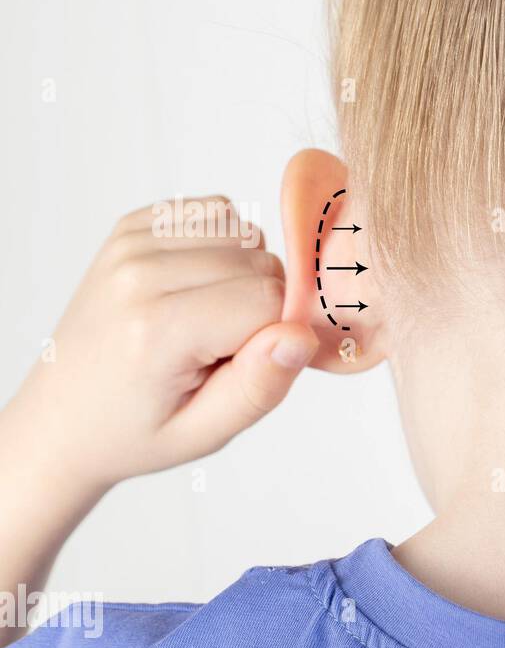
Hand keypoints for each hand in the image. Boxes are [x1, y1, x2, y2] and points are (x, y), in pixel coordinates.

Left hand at [11, 196, 318, 489]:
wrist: (62, 417)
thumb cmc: (134, 429)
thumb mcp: (203, 434)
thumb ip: (259, 387)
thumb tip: (300, 336)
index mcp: (156, 329)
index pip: (270, 301)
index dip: (276, 337)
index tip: (245, 366)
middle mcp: (139, 273)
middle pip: (261, 262)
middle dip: (262, 307)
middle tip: (221, 349)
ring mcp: (130, 243)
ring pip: (245, 232)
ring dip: (245, 274)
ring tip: (210, 318)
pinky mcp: (131, 227)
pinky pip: (215, 213)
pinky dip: (223, 247)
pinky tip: (197, 287)